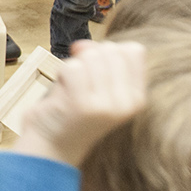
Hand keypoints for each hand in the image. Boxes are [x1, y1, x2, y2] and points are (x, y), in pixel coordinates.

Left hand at [13, 40, 146, 166]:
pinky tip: (62, 95)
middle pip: (110, 50)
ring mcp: (107, 105)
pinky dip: (61, 75)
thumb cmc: (73, 108)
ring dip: (73, 67)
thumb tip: (81, 45)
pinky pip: (72, 67)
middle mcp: (127, 103)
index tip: (95, 71)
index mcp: (137, 97)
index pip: (133, 50)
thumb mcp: (98, 82)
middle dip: (88, 59)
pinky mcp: (83, 105)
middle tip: (79, 85)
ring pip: (90, 56)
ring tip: (71, 91)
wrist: (52, 145)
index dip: (109, 52)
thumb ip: (100, 57)